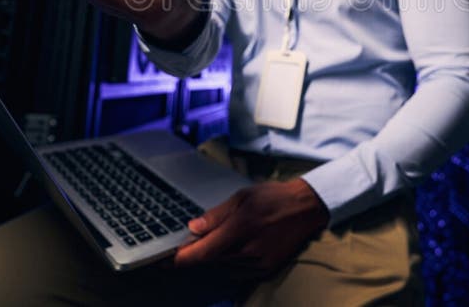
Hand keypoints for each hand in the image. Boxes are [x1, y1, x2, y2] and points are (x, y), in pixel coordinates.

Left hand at [173, 179, 328, 278]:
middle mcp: (247, 251)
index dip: (178, 260)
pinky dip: (228, 262)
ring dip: (213, 258)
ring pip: (222, 267)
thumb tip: (192, 228)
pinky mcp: (265, 269)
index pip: (200, 254)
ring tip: (217, 239)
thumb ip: (215, 215)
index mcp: (238, 229)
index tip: (161, 261)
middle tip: (187, 243)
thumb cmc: (273, 197)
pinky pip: (237, 271)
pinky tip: (231, 247)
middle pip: (209, 262)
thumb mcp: (241, 197)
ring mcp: (257, 264)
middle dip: (196, 254)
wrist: (306, 208)